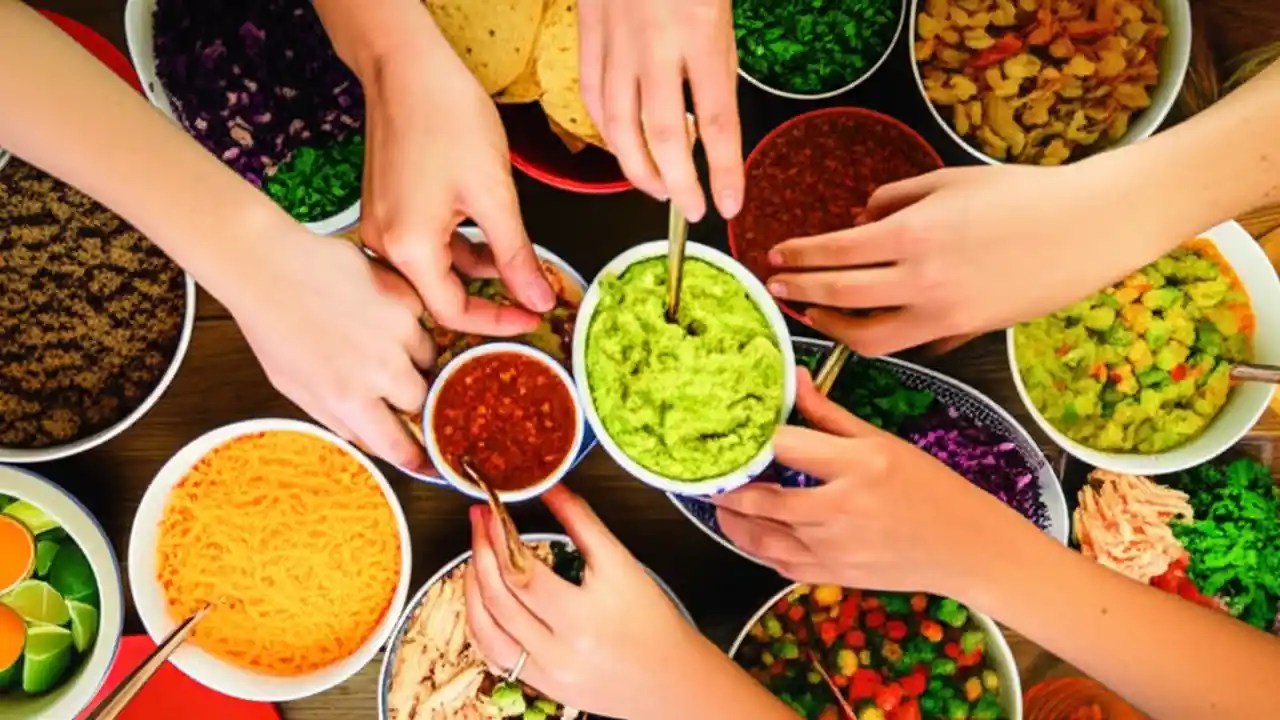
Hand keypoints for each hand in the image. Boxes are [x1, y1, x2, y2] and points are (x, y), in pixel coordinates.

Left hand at [230, 231, 433, 468]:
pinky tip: (374, 311)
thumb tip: (375, 442)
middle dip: (407, 396)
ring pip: (427, 358)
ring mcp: (398, 329)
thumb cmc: (274, 328)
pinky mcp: (406, 297)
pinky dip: (405, 322)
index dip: (412, 454)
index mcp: (349, 397)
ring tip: (375, 340)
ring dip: (409, 357)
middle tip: (384, 381)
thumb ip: (339, 420)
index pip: (398, 444)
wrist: (269, 266)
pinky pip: (421, 320)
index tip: (420, 458)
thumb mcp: (295, 389)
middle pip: (420, 399)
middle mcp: (381, 367)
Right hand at [358, 30, 552, 334]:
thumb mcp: (495, 196)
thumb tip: (538, 299)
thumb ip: (516, 256)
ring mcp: (381, 225)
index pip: (452, 313)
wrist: (409, 68)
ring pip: (434, 270)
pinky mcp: (385, 208)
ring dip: (476, 270)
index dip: (497, 322)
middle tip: (529, 294)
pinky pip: (424, 245)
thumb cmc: (447, 119)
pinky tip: (489, 235)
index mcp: (409, 247)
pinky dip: (458, 248)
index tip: (533, 317)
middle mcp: (385, 243)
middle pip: (439, 295)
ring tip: (518, 258)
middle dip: (488, 297)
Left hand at [465, 486, 711, 719]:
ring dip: (472, 586)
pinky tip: (482, 596)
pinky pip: (493, 652)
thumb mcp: (621, 563)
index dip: (499, 537)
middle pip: (499, 597)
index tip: (492, 509)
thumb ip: (582, 522)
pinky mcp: (539, 684)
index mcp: (581, 617)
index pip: (522, 571)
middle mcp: (558, 650)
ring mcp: (545, 672)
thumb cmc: (652, 619)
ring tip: (475, 555)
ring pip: (485, 628)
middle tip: (479, 522)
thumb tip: (551, 489)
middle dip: (481, 551)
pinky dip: (481, 621)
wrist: (671, 678)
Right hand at [579, 0, 741, 220]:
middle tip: (693, 209)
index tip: (729, 204)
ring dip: (638, 168)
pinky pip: (592, 96)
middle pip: (663, 135)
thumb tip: (713, 127)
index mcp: (702, 32)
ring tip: (658, 189)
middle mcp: (656, 42)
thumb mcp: (723, 12)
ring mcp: (616, 39)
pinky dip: (606, 131)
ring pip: (619, 125)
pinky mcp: (587, 34)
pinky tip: (622, 148)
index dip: (724, 171)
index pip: (718, 120)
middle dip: (678, 183)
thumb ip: (718, 64)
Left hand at [713, 368, 1030, 597]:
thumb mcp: (881, 441)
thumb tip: (794, 379)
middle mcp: (842, 507)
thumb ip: (829, 414)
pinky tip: (749, 533)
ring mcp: (836, 547)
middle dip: (728, 489)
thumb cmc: (927, 488)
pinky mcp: (835, 574)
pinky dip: (759, 548)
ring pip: (764, 537)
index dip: (752, 441)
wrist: (964, 547)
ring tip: (718, 504)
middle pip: (763, 499)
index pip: (785, 447)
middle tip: (705, 476)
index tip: (728, 434)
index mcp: (857, 464)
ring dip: (733, 522)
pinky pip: (781, 563)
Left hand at [765, 159, 1182, 354]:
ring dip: (832, 326)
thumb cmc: (1020, 194)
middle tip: (777, 286)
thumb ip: (894, 198)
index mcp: (912, 231)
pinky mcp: (963, 331)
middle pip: (839, 295)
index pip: (834, 251)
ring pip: (867, 337)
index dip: (798, 256)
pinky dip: (877, 336)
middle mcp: (920, 278)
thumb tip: (858, 219)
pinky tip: (865, 324)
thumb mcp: (948, 180)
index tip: (776, 256)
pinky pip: (906, 343)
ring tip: (814, 313)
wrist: (1088, 227)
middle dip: (800, 291)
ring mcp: (942, 312)